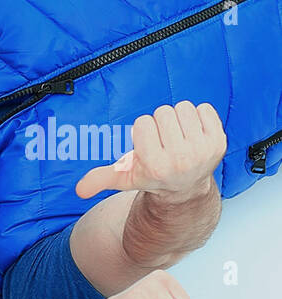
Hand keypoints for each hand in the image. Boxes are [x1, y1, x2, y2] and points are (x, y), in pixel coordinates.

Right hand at [76, 102, 226, 199]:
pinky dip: (198, 116)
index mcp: (155, 165)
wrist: (186, 187)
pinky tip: (194, 133)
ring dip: (178, 118)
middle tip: (165, 141)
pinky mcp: (219, 141)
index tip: (149, 146)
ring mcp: (203, 150)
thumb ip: (99, 179)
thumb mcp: (123, 179)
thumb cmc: (153, 176)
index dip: (143, 132)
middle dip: (160, 123)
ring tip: (178, 136)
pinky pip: (204, 108)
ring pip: (183, 108)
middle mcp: (180, 159)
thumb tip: (79, 190)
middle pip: (163, 112)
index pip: (142, 123)